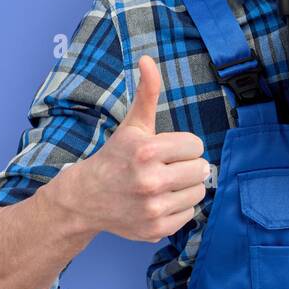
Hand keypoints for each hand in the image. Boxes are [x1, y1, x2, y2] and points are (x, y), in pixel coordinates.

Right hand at [50, 55, 209, 243]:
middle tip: (166, 168)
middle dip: (186, 165)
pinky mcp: (156, 229)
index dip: (183, 146)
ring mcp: (153, 208)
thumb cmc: (116, 157)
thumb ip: (147, 92)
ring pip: (199, 191)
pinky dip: (179, 207)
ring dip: (186, 187)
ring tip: (164, 184)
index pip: (196, 146)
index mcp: (147, 151)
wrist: (87, 198)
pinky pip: (190, 213)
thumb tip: (147, 59)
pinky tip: (160, 201)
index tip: (165, 150)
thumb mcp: (133, 125)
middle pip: (202, 169)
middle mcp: (150, 181)